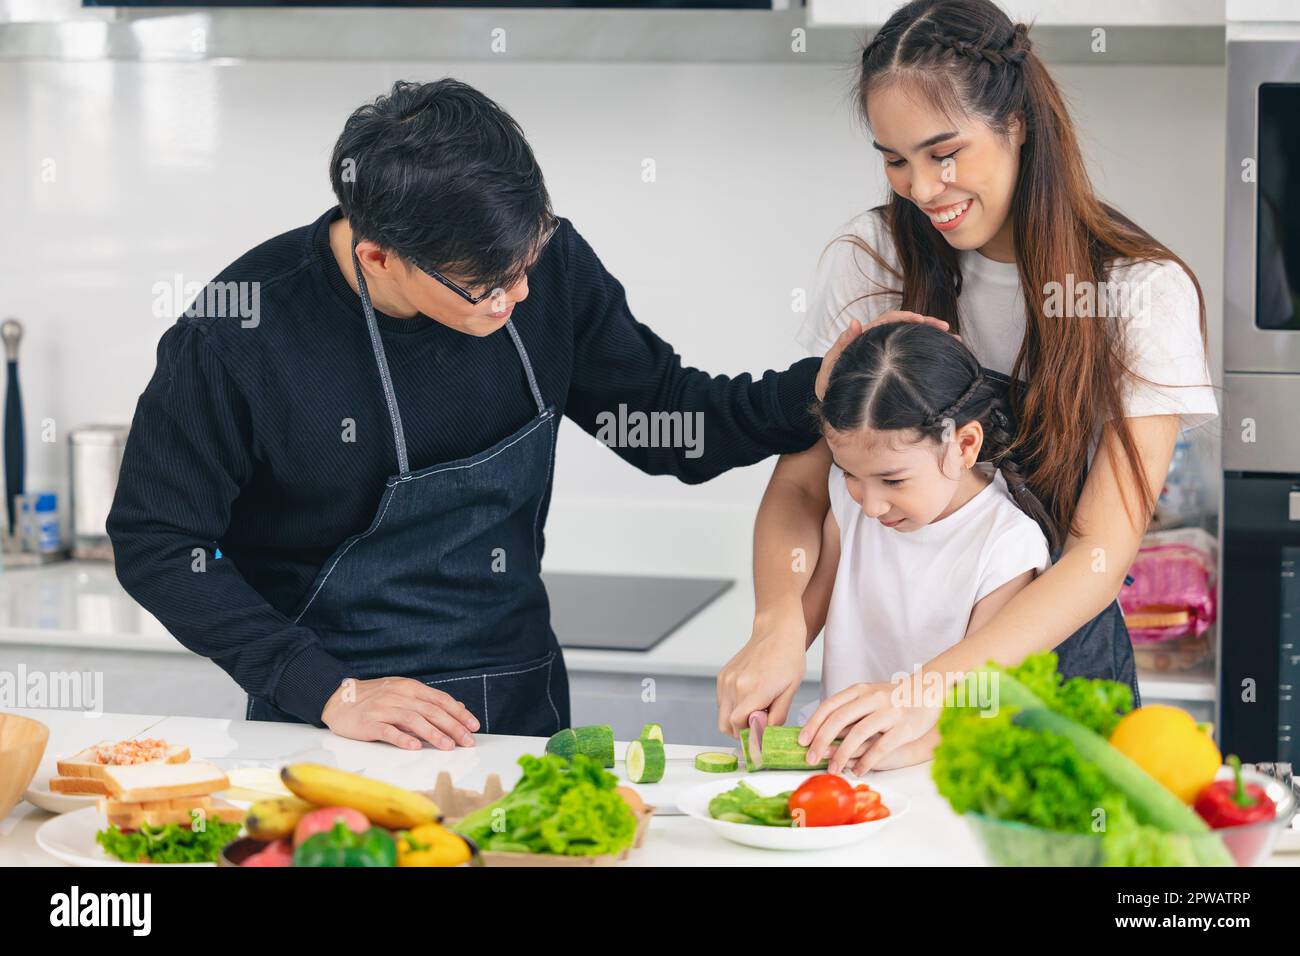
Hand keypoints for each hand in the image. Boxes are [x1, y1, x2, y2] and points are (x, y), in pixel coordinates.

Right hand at [322, 676, 479, 750]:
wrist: (338, 699)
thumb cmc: (375, 698)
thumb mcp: (403, 693)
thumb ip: (428, 700)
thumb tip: (458, 707)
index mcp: (409, 688)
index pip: (440, 699)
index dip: (459, 713)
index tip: (473, 726)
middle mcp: (399, 696)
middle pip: (431, 711)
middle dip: (453, 727)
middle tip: (467, 741)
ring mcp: (383, 709)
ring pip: (413, 720)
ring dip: (433, 734)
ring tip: (448, 746)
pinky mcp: (368, 723)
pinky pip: (387, 731)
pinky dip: (402, 739)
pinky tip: (414, 747)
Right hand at [716, 609, 807, 736]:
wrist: (777, 632)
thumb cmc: (788, 658)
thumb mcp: (790, 690)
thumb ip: (777, 716)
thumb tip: (766, 734)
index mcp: (753, 690)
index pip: (739, 726)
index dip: (750, 735)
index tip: (761, 735)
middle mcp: (735, 685)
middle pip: (727, 725)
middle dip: (742, 732)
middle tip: (758, 727)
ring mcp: (726, 680)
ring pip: (722, 715)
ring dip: (736, 721)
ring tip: (756, 710)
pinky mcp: (723, 676)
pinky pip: (722, 702)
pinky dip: (732, 708)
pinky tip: (749, 699)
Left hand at [799, 678, 941, 775]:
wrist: (930, 691)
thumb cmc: (894, 698)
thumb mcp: (870, 694)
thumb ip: (850, 708)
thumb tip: (821, 730)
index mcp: (860, 690)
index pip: (830, 705)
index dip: (813, 723)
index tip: (801, 741)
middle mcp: (873, 698)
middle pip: (840, 719)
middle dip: (822, 740)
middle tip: (811, 758)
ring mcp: (889, 711)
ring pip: (859, 733)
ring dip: (843, 754)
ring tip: (833, 768)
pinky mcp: (904, 727)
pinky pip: (881, 747)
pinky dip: (867, 762)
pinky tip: (858, 771)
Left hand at [815, 311, 953, 400]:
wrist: (829, 396)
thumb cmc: (829, 380)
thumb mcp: (831, 362)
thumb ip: (842, 344)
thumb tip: (855, 322)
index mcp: (866, 336)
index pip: (888, 320)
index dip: (905, 317)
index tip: (921, 319)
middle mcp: (879, 341)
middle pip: (906, 326)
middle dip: (927, 325)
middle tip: (947, 329)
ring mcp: (886, 353)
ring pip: (912, 340)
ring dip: (932, 338)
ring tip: (954, 341)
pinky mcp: (891, 366)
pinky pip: (911, 355)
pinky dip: (928, 353)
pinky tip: (944, 356)